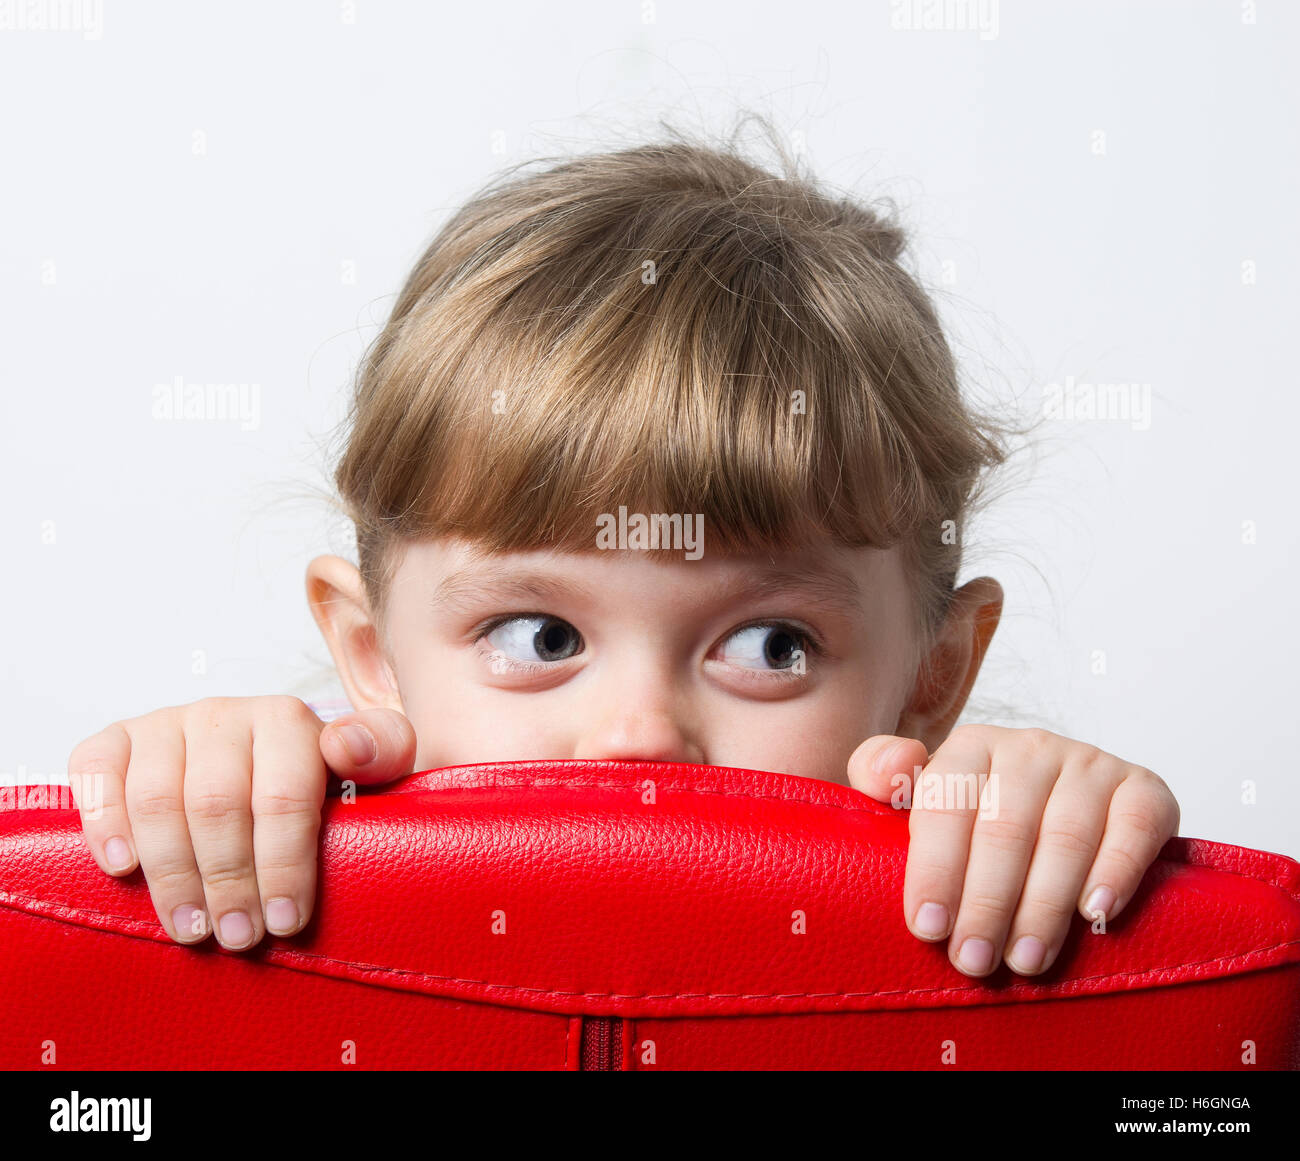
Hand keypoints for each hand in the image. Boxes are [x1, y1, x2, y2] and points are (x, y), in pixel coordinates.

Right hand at [66, 697, 415, 949]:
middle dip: (229, 880)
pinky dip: (106, 820)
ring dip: (172, 872)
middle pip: (218, 804)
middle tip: (237, 936)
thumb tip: (348, 748)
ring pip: (159, 799)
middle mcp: (225, 714)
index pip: (285, 795)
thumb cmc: (312, 782)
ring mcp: (167, 724)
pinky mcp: (117, 740)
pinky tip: (124, 866)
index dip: (285, 864)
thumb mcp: (369, 766)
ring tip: (191, 927)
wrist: (253, 759)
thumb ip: (382, 748)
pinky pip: (97, 772)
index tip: (287, 921)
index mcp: (287, 720)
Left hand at [847, 725, 1178, 977]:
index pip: (947, 804)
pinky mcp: (1144, 789)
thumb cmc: (978, 814)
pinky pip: (1135, 826)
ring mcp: (1090, 765)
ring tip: (1025, 959)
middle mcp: (1030, 748)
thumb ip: (880, 771)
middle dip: (986, 902)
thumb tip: (885, 773)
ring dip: (1043, 904)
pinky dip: (1116, 870)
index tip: (928, 927)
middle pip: (1005, 828)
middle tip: (974, 959)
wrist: (1062, 802)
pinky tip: (1096, 913)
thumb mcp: (921, 791)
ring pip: (1065, 835)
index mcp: (971, 747)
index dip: (936, 868)